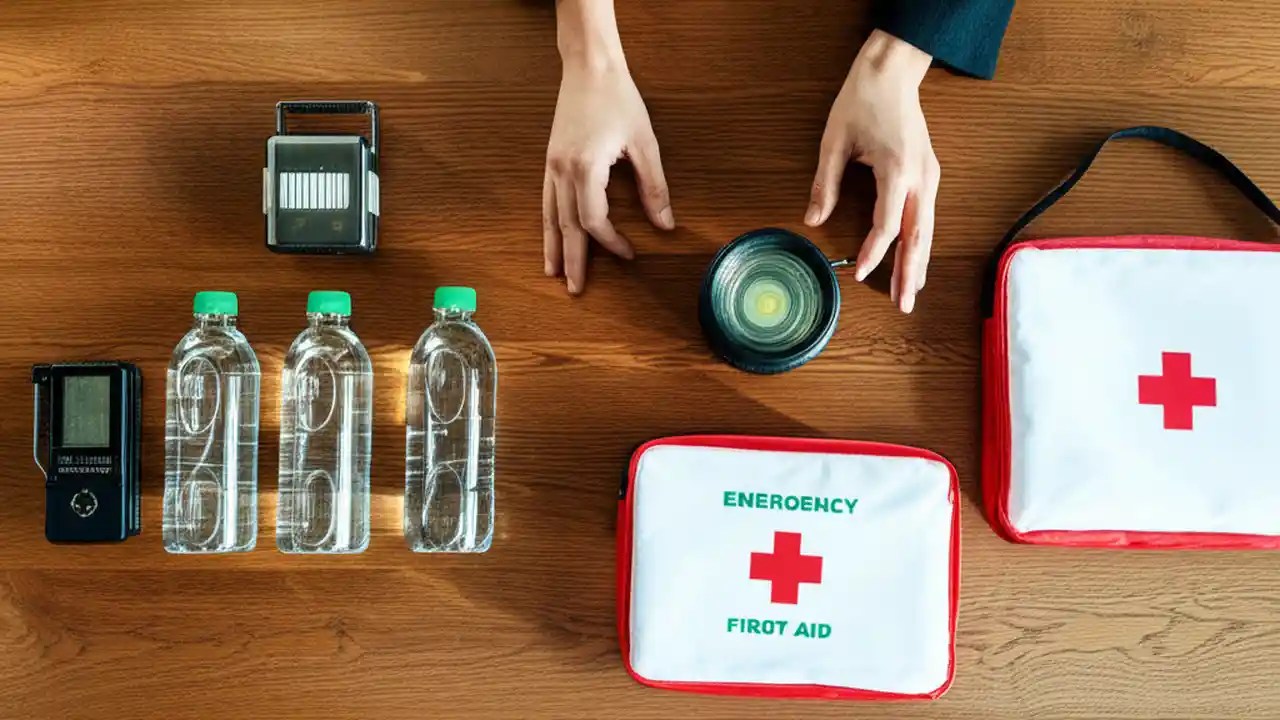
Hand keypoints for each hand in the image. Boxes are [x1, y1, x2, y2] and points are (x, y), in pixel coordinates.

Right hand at [545, 0, 672, 294]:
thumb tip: (666, 223)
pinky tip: (550, 237)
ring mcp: (552, 166)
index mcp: (586, 169)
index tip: (629, 254)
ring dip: (553, 247)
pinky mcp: (550, 160)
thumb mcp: (644, 143)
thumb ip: (654, 186)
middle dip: (572, 260)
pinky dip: (548, 223)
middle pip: (568, 226)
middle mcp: (563, 171)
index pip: (595, 221)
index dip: (611, 243)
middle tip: (575, 290)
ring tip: (553, 273)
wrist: (588, 67)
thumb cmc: (618, 99)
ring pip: (551, 216)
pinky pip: (546, 200)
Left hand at [806, 29, 937, 313]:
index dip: (873, 252)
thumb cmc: (862, 102)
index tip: (858, 273)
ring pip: (928, 231)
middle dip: (909, 273)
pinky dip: (921, 244)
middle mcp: (921, 177)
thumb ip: (824, 183)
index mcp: (897, 169)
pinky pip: (928, 218)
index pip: (888, 223)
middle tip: (902, 305)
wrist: (893, 73)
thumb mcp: (833, 141)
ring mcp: (930, 177)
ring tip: (910, 295)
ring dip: (919, 264)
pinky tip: (915, 263)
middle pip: (917, 236)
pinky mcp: (929, 176)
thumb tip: (813, 220)